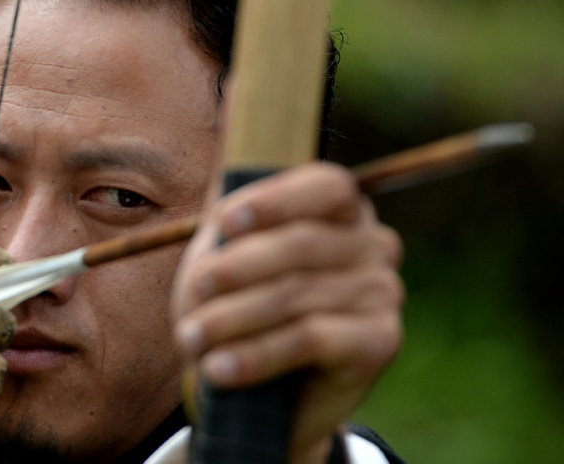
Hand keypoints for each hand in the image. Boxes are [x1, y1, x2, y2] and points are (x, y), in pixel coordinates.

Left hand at [172, 162, 403, 462]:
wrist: (264, 391)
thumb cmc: (243, 304)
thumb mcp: (229, 254)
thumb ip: (231, 218)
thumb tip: (219, 182)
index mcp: (344, 210)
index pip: (326, 187)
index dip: (276, 200)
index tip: (224, 221)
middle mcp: (372, 244)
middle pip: (303, 243)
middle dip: (239, 266)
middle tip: (197, 288)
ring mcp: (383, 292)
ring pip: (298, 294)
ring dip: (233, 317)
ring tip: (191, 337)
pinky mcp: (381, 341)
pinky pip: (311, 339)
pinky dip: (255, 354)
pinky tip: (218, 368)